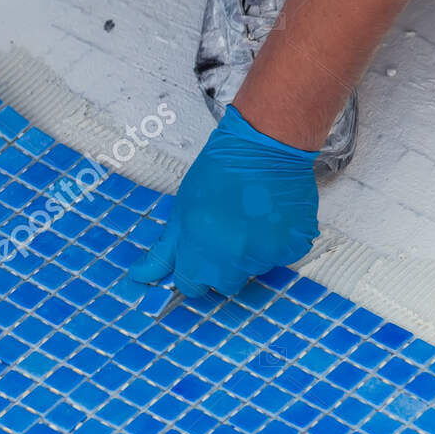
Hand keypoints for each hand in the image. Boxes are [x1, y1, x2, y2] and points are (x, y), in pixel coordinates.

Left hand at [128, 104, 319, 297]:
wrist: (264, 146)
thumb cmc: (220, 171)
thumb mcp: (181, 211)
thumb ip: (164, 250)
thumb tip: (140, 276)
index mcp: (200, 251)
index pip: (191, 287)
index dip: (193, 271)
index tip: (198, 254)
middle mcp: (234, 258)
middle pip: (224, 284)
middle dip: (222, 266)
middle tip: (226, 232)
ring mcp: (266, 254)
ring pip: (254, 269)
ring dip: (251, 252)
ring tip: (251, 218)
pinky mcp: (293, 246)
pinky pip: (282, 257)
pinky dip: (277, 243)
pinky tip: (271, 218)